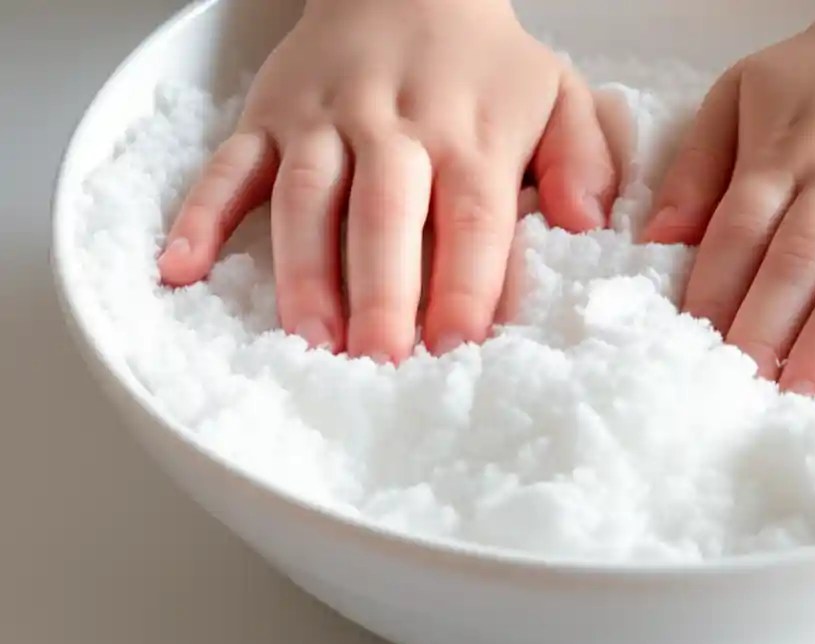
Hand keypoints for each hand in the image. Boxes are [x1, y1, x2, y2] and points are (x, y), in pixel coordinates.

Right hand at [159, 0, 616, 361]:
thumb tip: (586, 223)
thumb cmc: (486, 64)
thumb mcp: (561, 95)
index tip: (459, 344)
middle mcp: (393, 128)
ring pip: (306, 198)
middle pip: (383, 214)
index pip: (470, 216)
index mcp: (469, 134)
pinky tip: (180, 269)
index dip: (465, 281)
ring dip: (302, 271)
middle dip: (381, 291)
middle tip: (379, 361)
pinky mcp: (269, 116)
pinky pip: (228, 166)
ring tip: (307, 341)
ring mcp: (322, 122)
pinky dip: (200, 214)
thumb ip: (583, 160)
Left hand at [645, 0, 814, 398]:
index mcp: (787, 147)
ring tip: (811, 393)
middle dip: (768, 327)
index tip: (693, 350)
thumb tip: (659, 238)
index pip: (741, 229)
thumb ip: (698, 164)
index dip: (715, 291)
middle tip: (744, 391)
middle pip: (801, 255)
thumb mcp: (744, 90)